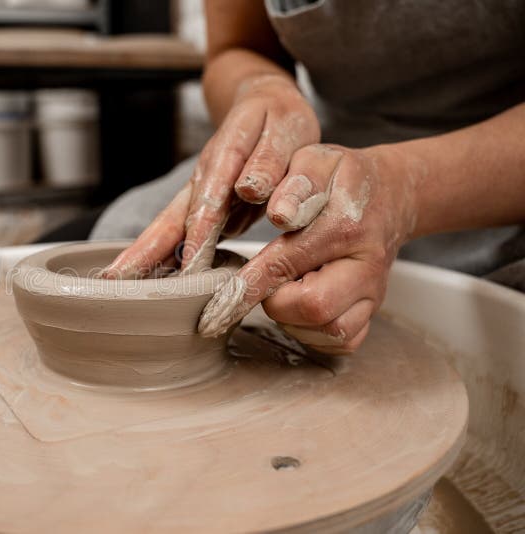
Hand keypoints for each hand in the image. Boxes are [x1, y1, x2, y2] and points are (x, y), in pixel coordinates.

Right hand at [102, 74, 319, 277]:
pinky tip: (148, 277)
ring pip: (168, 226)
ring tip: (117, 281)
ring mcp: (199, 191)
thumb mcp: (289, 133)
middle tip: (117, 278)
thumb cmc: (280, 121)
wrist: (266, 105)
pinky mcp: (202, 205)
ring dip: (144, 254)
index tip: (190, 264)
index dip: (198, 233)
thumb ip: (273, 162)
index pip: (209, 199)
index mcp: (225, 155)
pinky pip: (179, 233)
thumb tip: (250, 189)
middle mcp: (204, 177)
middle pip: (170, 215)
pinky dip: (163, 254)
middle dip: (144, 249)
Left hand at [198, 143, 419, 353]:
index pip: (289, 263)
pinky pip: (342, 342)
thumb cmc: (341, 179)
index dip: (251, 281)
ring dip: (293, 319)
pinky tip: (300, 306)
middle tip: (264, 282)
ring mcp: (373, 295)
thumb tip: (279, 213)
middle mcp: (365, 267)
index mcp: (345, 226)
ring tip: (284, 289)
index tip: (224, 293)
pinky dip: (313, 332)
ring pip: (329, 332)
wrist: (389, 195)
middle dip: (275, 302)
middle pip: (314, 308)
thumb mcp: (314, 161)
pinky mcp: (372, 313)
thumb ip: (293, 182)